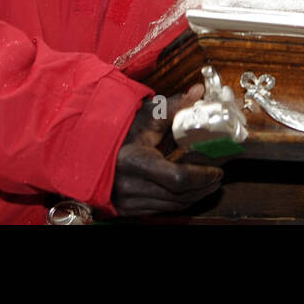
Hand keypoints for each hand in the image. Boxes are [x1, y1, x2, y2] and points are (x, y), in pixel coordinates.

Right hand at [111, 84, 223, 215]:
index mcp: (134, 162)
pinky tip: (188, 191)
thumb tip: (199, 93)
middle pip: (178, 196)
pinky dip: (178, 202)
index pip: (177, 178)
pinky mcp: (126, 209)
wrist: (85, 148)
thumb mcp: (146, 115)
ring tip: (209, 183)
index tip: (217, 169)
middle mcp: (130, 186)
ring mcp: (127, 201)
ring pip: (172, 207)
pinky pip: (160, 210)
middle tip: (218, 176)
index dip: (201, 176)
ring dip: (194, 197)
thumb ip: (175, 106)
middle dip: (203, 187)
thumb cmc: (118, 130)